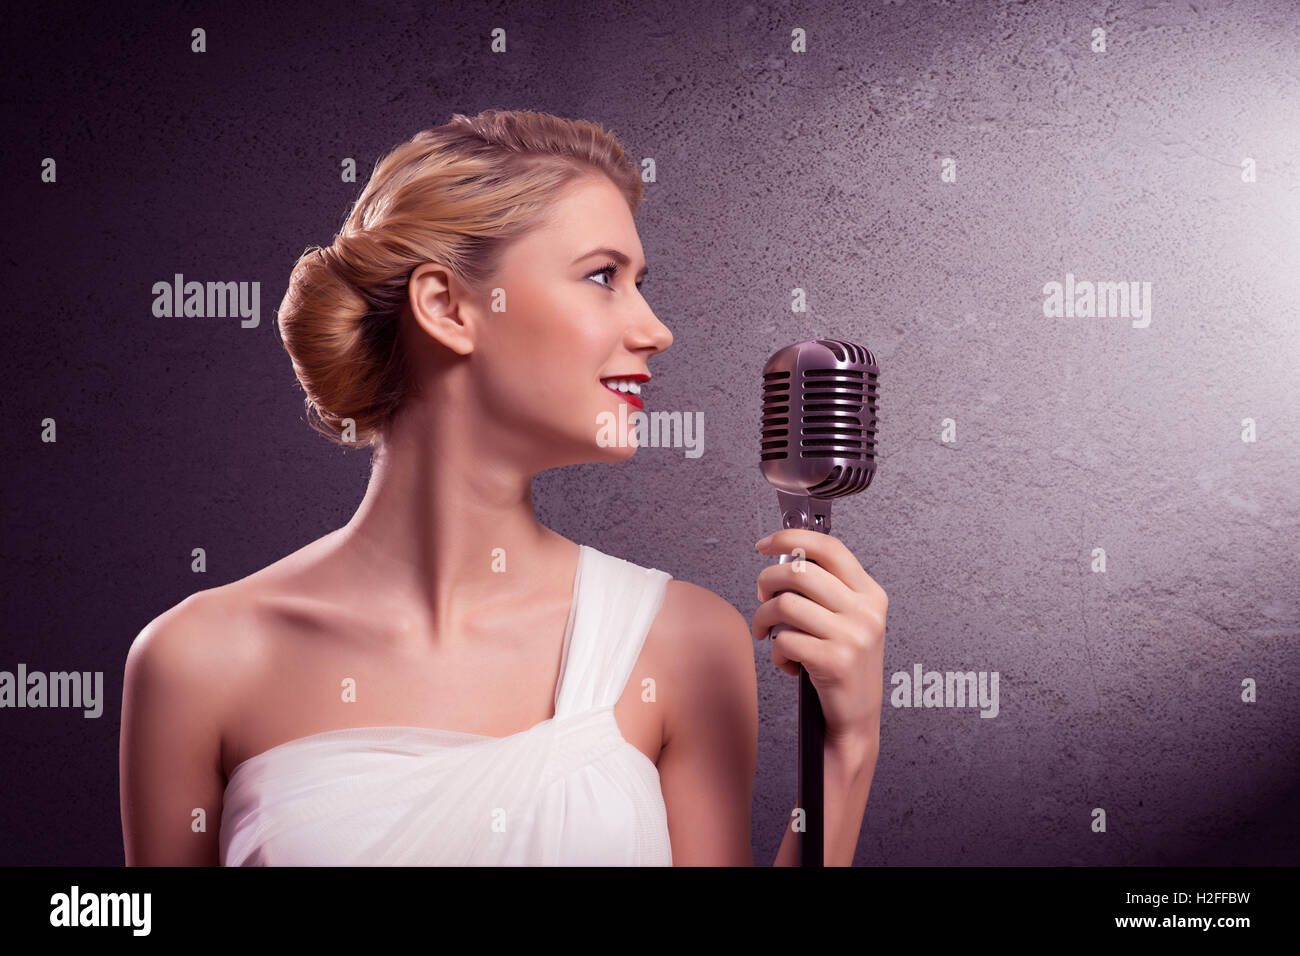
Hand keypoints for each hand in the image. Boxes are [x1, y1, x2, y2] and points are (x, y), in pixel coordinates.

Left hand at [751, 529, 887, 747]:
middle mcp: (866, 611)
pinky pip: (783, 640)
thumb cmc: (844, 667)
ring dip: (763, 619)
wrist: (856, 720)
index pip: (830, 548)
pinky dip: (775, 652)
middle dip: (766, 582)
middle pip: (799, 572)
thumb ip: (827, 589)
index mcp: (871, 594)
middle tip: (762, 598)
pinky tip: (787, 662)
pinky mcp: (835, 661)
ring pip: (784, 604)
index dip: (791, 538)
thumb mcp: (850, 621)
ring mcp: (853, 636)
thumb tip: (785, 558)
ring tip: (767, 634)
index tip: (765, 544)